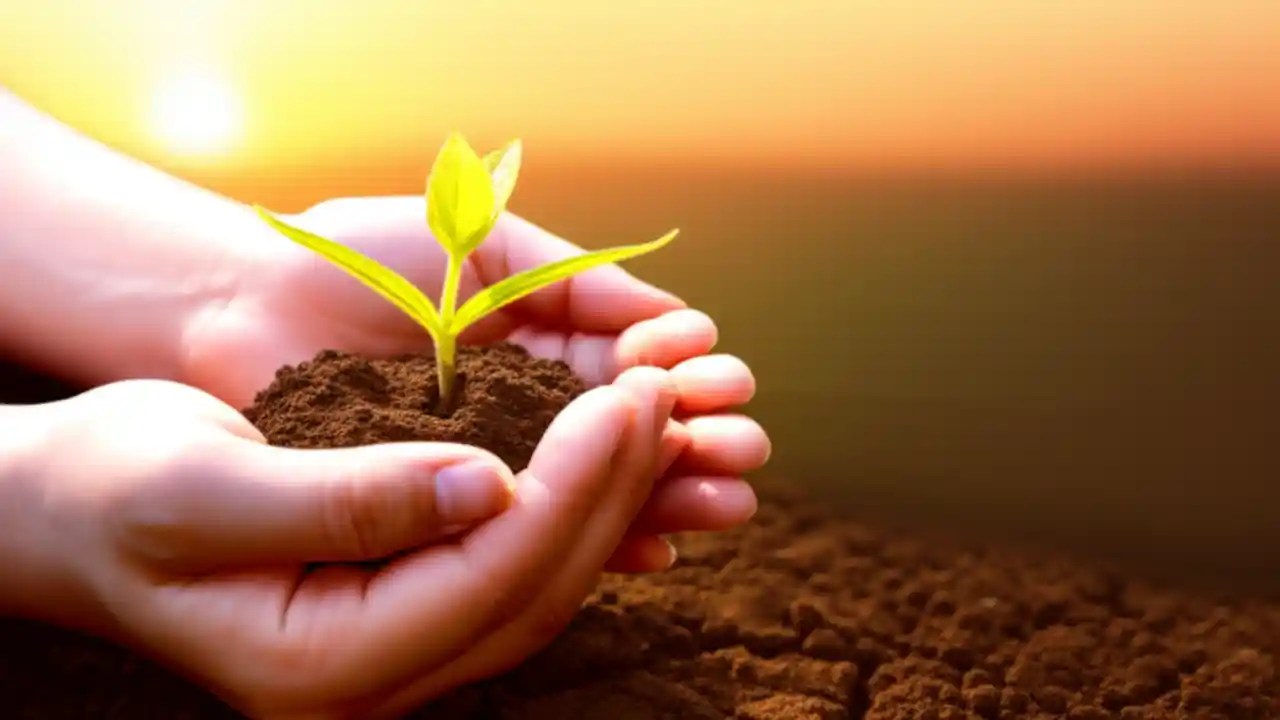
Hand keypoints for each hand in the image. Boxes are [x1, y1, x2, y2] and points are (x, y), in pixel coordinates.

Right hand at [7, 370, 677, 717]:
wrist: (74, 516)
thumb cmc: (114, 492)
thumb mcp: (207, 488)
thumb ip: (349, 499)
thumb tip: (494, 484)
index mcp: (322, 666)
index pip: (490, 578)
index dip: (573, 487)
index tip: (624, 397)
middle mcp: (374, 681)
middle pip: (534, 588)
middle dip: (611, 487)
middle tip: (661, 390)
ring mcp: (395, 654)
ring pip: (538, 583)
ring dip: (605, 495)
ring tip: (647, 405)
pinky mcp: (407, 612)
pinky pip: (513, 568)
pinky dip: (568, 505)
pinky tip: (600, 447)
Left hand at [181, 197, 769, 570]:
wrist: (245, 300)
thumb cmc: (359, 254)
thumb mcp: (480, 242)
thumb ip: (573, 278)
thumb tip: (675, 317)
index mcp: (541, 339)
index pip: (630, 366)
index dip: (680, 375)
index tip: (722, 381)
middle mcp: (527, 407)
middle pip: (626, 434)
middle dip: (690, 443)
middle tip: (744, 452)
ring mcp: (491, 462)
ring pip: (591, 487)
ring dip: (663, 496)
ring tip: (725, 504)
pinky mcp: (446, 510)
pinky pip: (528, 534)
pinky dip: (591, 541)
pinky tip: (651, 547)